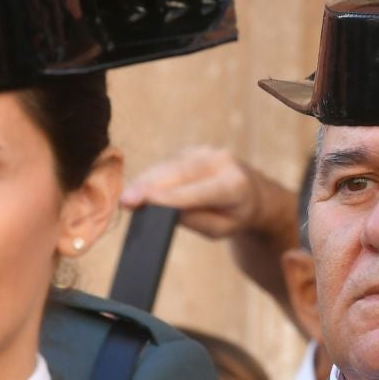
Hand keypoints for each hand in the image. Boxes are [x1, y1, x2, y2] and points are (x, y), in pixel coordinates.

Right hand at [121, 146, 294, 243]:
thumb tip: (164, 208)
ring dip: (145, 180)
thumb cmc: (235, 216)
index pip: (196, 191)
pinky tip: (139, 189)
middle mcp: (221, 161)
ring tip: (127, 199)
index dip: (168, 196)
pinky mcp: (191, 149)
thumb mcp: (220, 229)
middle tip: (125, 201)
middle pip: (178, 173)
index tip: (144, 201)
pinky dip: (152, 176)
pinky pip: (167, 164)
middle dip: (149, 186)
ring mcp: (205, 151)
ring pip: (168, 166)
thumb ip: (195, 220)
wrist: (254, 194)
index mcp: (234, 184)